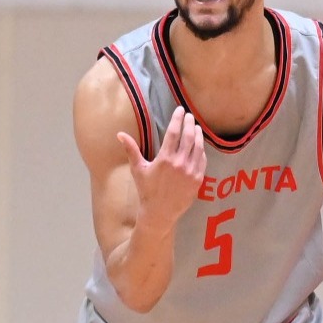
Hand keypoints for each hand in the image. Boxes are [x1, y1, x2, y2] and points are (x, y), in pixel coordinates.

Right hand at [118, 107, 205, 232]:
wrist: (159, 213)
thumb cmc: (146, 190)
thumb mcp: (138, 169)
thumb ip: (131, 150)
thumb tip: (120, 134)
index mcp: (165, 159)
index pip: (173, 132)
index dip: (177, 119)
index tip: (179, 110)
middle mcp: (180, 163)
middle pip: (188, 136)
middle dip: (189, 123)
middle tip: (188, 115)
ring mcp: (191, 171)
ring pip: (198, 147)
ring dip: (197, 134)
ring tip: (196, 127)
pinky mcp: (198, 179)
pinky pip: (202, 160)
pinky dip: (201, 150)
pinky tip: (199, 145)